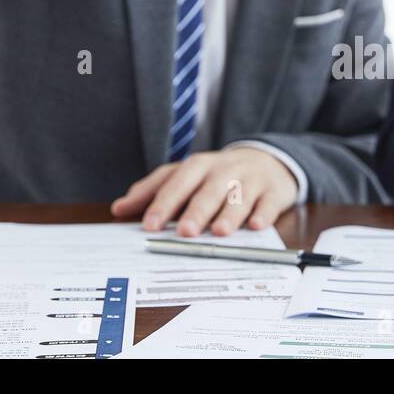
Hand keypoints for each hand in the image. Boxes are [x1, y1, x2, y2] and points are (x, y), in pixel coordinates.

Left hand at [111, 148, 297, 236]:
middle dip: (196, 211)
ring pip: (239, 196)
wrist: (268, 160)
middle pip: (208, 190)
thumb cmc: (218, 174)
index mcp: (198, 166)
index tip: (150, 225)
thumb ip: (154, 190)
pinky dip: (263, 214)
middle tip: (185, 232)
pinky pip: (269, 203)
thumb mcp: (186, 176)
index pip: (177, 183)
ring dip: (229, 214)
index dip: (163, 204)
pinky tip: (256, 226)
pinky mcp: (274, 191)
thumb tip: (119, 207)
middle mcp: (223, 170)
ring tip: (219, 232)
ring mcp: (250, 180)